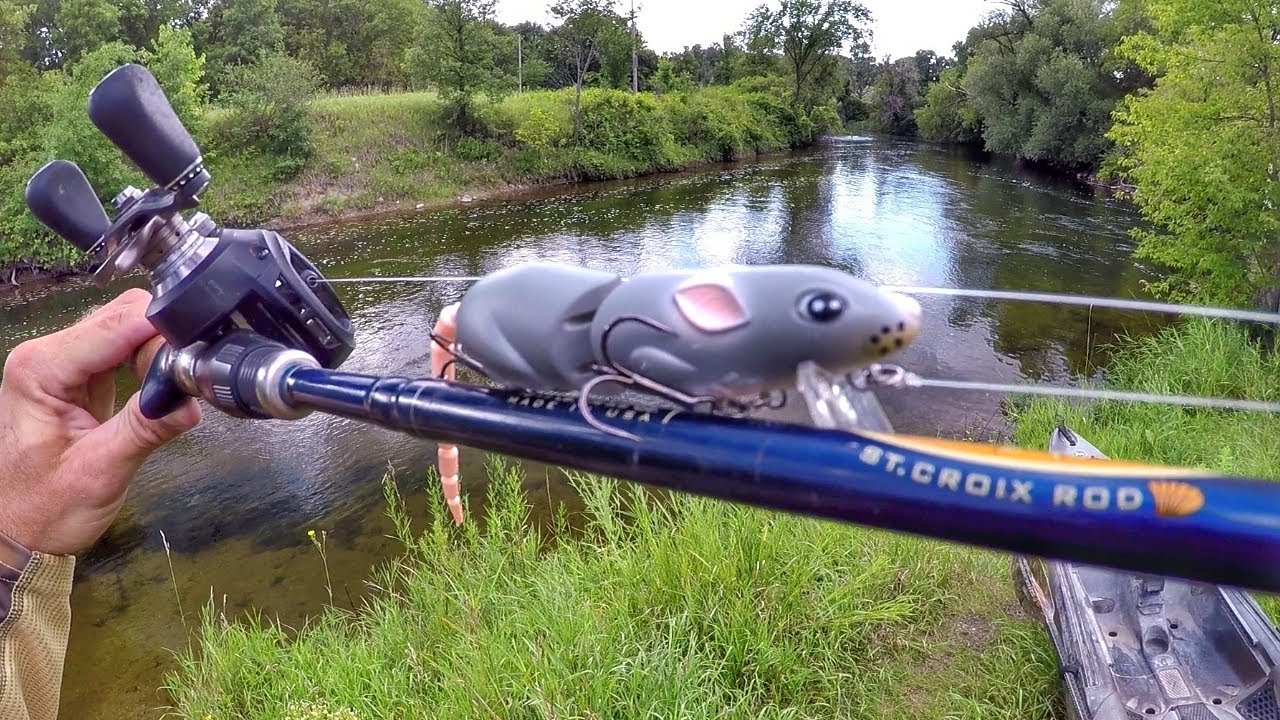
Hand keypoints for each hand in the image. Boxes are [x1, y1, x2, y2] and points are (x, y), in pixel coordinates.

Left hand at [0, 288, 201, 555]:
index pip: (113, 325)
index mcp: (40, 369)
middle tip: (180, 384)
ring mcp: (64, 364)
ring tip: (168, 390)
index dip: (159, 336)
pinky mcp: (82, 377)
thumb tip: (190, 400)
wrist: (20, 534)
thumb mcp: (100, 471)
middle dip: (161, 341)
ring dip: (158, 351)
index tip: (193, 359)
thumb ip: (145, 428)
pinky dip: (150, 361)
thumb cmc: (44, 509)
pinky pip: (126, 348)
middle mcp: (47, 356)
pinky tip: (156, 389)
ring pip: (128, 326)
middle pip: (123, 314)